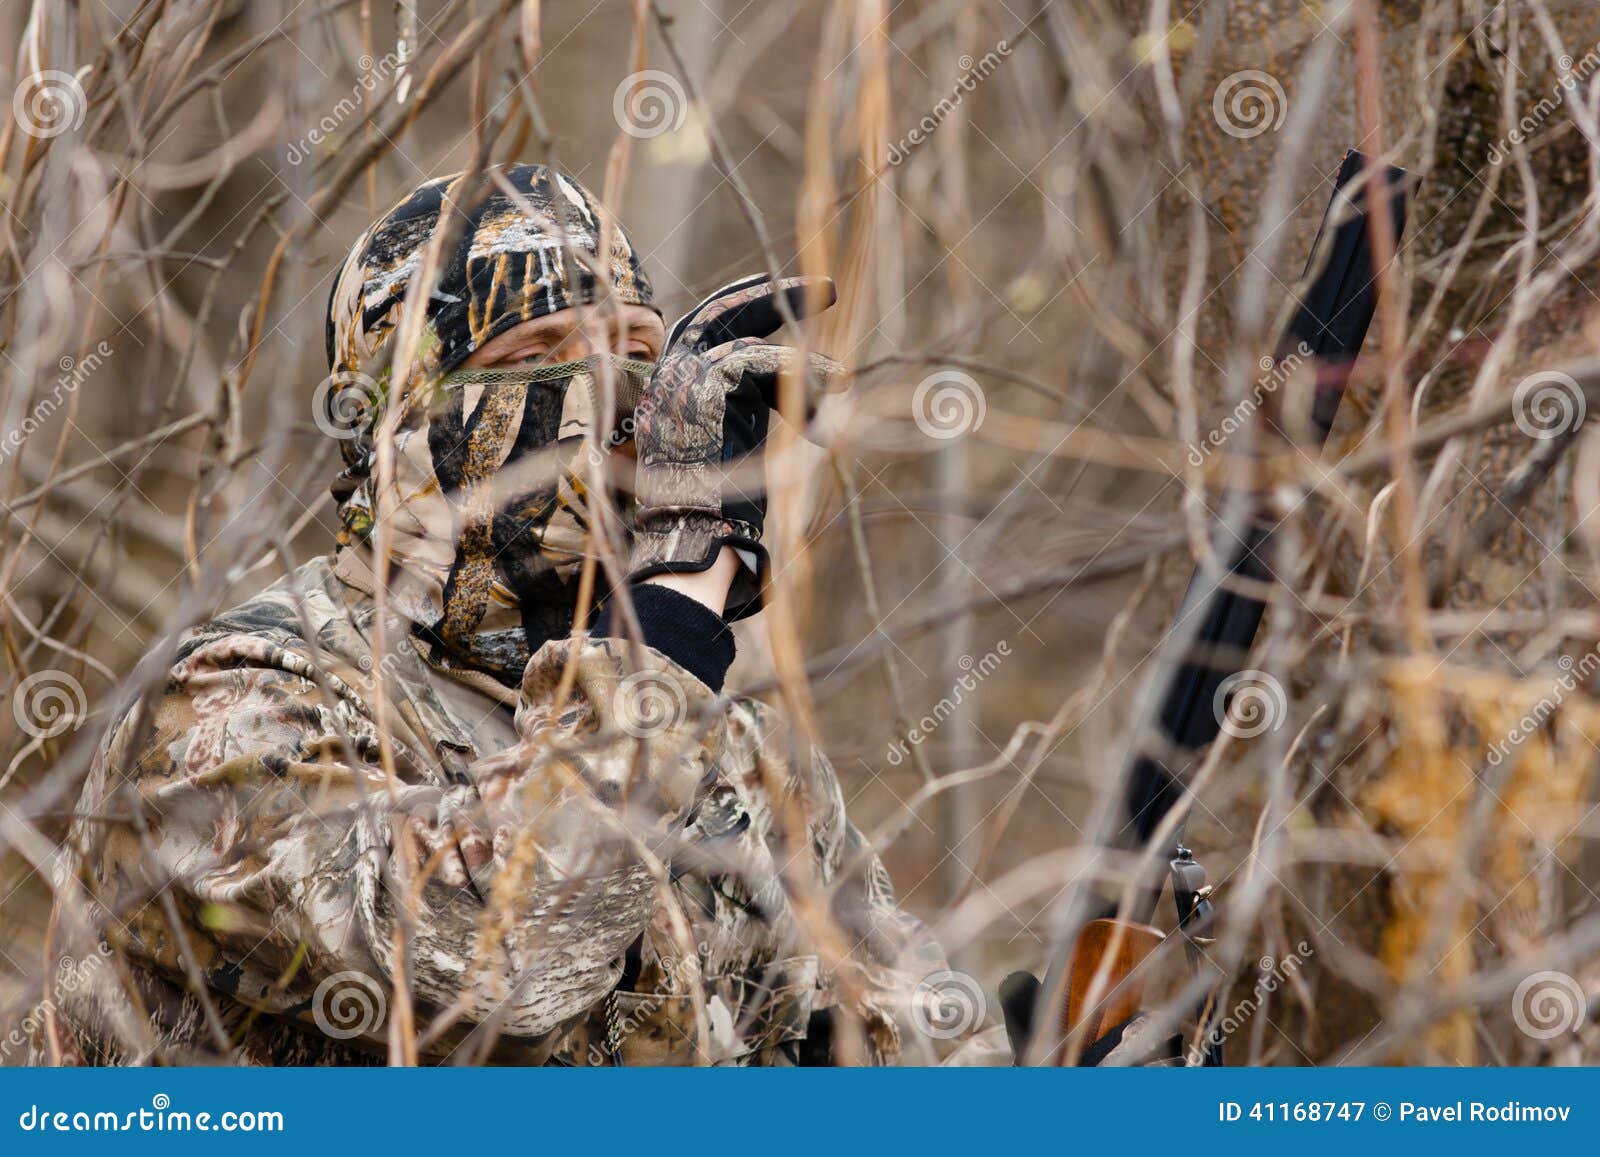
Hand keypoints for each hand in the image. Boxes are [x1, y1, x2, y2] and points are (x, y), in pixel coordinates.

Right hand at [628, 274, 841, 619]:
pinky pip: (759, 363)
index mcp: (672, 393)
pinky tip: (822, 412)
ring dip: (803, 368)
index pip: (707, 334)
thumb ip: (750, 410)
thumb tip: (798, 387)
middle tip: (826, 289)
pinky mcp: (703, 383)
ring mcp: (680, 377)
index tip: (789, 301)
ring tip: (842, 384)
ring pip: (748, 348)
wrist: (696, 536)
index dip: (747, 310)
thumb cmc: (719, 512)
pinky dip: (797, 382)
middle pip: (718, 316)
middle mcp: (669, 378)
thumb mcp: (739, 448)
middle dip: (772, 297)